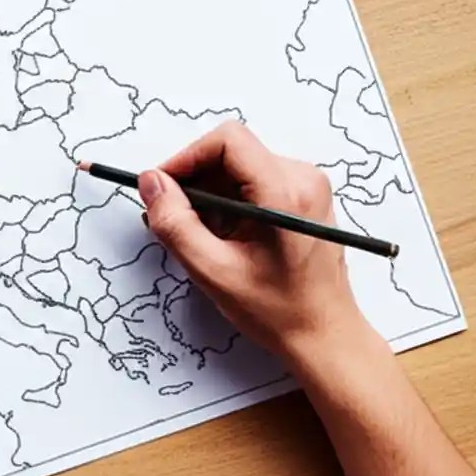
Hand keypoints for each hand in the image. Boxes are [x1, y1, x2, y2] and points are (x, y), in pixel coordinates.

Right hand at [138, 121, 376, 373]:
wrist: (324, 335)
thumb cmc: (277, 310)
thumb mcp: (213, 270)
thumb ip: (175, 223)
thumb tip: (151, 183)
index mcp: (285, 193)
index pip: (227, 140)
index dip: (186, 157)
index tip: (162, 186)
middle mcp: (303, 179)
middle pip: (231, 153)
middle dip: (195, 181)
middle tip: (173, 218)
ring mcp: (307, 186)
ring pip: (239, 167)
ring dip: (211, 194)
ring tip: (201, 235)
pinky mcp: (304, 196)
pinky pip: (254, 180)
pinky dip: (229, 201)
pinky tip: (223, 236)